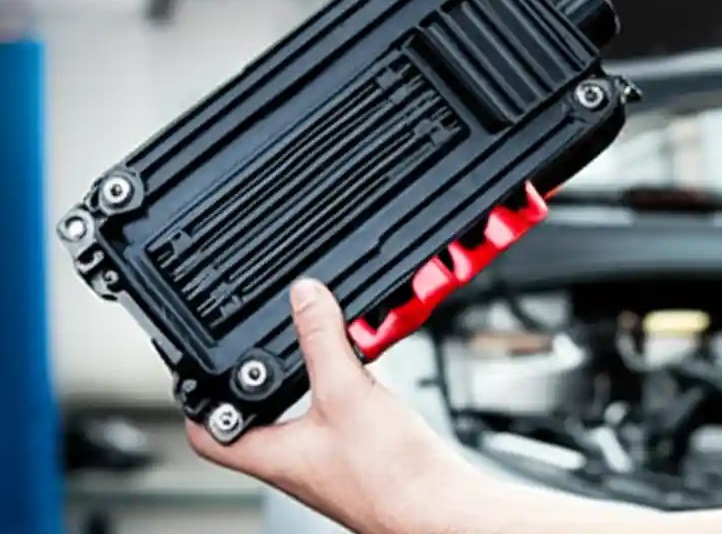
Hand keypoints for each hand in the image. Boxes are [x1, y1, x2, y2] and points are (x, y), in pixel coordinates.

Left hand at [187, 279, 496, 533]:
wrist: (438, 508)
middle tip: (265, 344)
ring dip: (308, 378)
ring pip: (302, 414)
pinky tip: (365, 371)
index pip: (208, 434)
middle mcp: (294, 462)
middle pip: (258, 417)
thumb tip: (303, 298)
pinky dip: (344, 387)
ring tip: (319, 345)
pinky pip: (339, 415)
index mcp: (272, 454)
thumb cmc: (389, 478)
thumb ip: (322, 340)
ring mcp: (328, 461)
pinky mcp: (361, 456)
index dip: (198, 399)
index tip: (198, 366)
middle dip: (262, 377)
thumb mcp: (347, 392)